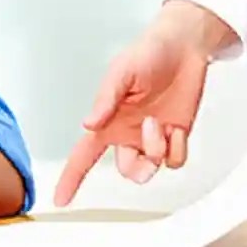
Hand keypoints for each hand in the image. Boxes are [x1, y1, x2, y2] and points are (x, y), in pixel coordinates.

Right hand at [53, 0, 236, 206]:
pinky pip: (175, 160)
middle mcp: (128, 132)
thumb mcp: (122, 71)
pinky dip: (177, 148)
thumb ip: (105, 99)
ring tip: (161, 125)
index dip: (71, 178)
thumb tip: (87, 124)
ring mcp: (152, 136)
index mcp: (108, 121)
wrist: (185, 46)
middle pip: (127, 170)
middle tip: (148, 137)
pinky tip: (176, 127)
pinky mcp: (175, 135)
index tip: (61, 200)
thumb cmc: (149, 52)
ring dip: (158, 151)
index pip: (84, 155)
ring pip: (151, 168)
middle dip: (138, 166)